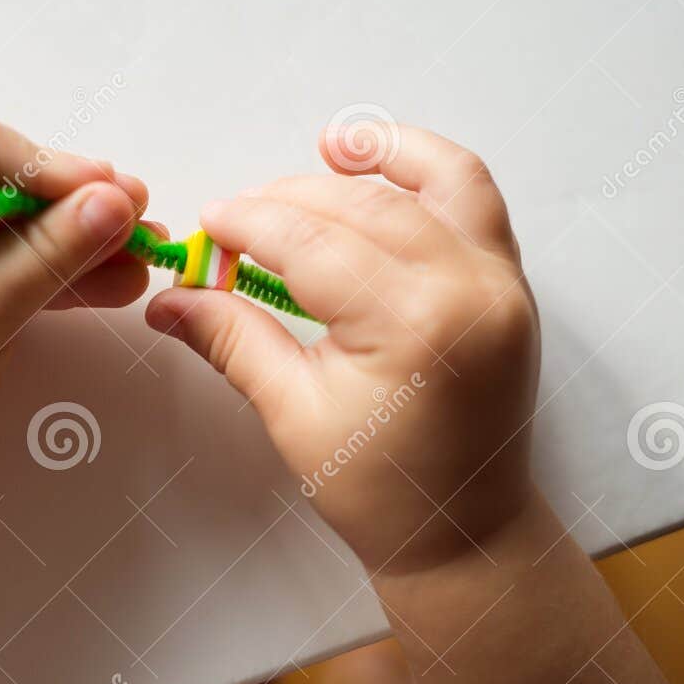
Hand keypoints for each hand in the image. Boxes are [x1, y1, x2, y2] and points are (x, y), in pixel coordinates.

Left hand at [0, 112, 147, 501]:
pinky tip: (107, 283)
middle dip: (71, 205)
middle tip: (139, 225)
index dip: (52, 167)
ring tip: (140, 260)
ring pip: (4, 223)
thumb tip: (118, 200)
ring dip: (70, 242)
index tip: (117, 199)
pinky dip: (45, 272)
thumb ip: (49, 254)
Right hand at [145, 124, 539, 573]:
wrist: (466, 534)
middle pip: (364, 207)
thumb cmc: (383, 493)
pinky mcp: (512, 283)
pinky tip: (385, 169)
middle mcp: (469, 290)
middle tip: (238, 217)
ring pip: (433, 184)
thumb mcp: (293, 415)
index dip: (251, 225)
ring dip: (374, 161)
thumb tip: (171, 298)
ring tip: (322, 149)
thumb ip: (233, 340)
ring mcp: (501, 283)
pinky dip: (432, 172)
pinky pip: (476, 201)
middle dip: (291, 200)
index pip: (313, 244)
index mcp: (414, 327)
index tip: (211, 226)